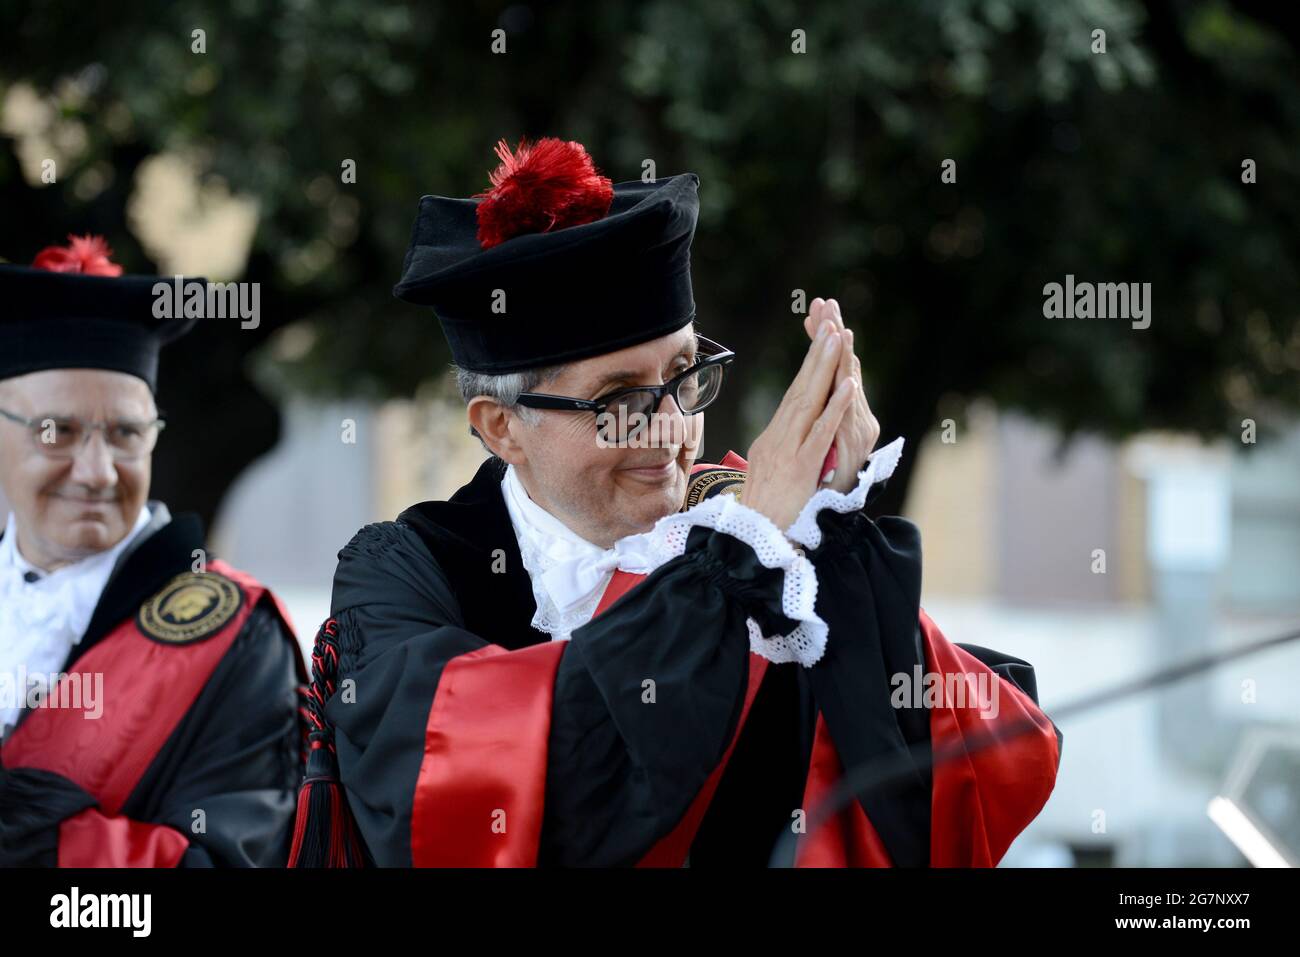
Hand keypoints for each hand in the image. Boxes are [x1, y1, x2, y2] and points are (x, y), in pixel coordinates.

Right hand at [739, 318, 856, 530]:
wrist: (750, 543)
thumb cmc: (764, 516)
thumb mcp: (770, 475)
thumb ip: (782, 451)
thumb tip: (790, 433)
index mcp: (773, 440)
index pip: (795, 395)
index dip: (810, 365)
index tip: (822, 337)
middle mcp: (777, 439)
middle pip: (800, 388)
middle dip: (817, 353)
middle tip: (830, 320)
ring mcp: (787, 452)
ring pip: (809, 401)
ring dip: (825, 367)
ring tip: (838, 336)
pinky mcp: (800, 468)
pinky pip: (821, 432)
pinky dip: (834, 408)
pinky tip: (848, 385)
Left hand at [802, 298, 879, 493]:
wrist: (810, 520)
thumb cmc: (807, 487)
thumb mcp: (806, 447)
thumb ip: (813, 421)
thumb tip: (810, 398)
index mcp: (842, 417)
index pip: (831, 373)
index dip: (824, 344)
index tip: (818, 314)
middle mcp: (854, 421)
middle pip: (841, 373)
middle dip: (833, 338)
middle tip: (827, 305)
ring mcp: (851, 436)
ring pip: (845, 391)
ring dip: (841, 359)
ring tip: (838, 327)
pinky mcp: (844, 455)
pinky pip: (840, 424)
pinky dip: (842, 403)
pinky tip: (846, 381)